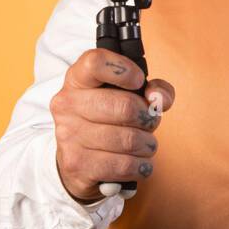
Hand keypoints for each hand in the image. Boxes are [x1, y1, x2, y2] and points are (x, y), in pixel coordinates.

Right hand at [50, 48, 175, 202]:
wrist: (77, 160)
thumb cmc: (108, 120)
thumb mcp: (127, 95)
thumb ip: (154, 89)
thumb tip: (160, 99)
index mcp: (77, 79)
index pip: (96, 62)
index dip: (124, 70)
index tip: (139, 81)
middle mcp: (67, 104)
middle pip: (125, 106)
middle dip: (149, 118)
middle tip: (150, 122)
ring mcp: (69, 136)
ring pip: (129, 140)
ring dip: (148, 145)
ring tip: (145, 144)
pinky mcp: (77, 165)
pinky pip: (124, 165)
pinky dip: (141, 166)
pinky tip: (138, 162)